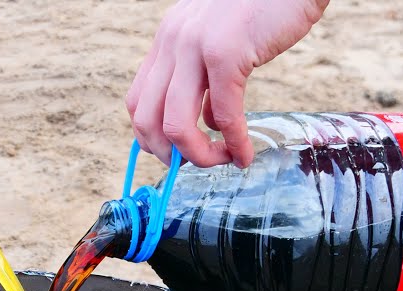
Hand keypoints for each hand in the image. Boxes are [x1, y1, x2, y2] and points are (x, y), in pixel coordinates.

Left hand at [127, 0, 327, 167]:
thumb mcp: (222, 39)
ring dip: (199, 156)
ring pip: (175, 125)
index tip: (177, 153)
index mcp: (168, 39)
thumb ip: (206, 77)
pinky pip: (223, 115)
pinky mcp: (226, 53)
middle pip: (145, 119)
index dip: (151, 138)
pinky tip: (245, 154)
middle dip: (169, 155)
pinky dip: (233, 143)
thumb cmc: (266, 7)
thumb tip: (208, 121)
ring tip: (224, 160)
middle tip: (198, 163)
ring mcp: (195, 46)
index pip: (136, 102)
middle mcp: (172, 41)